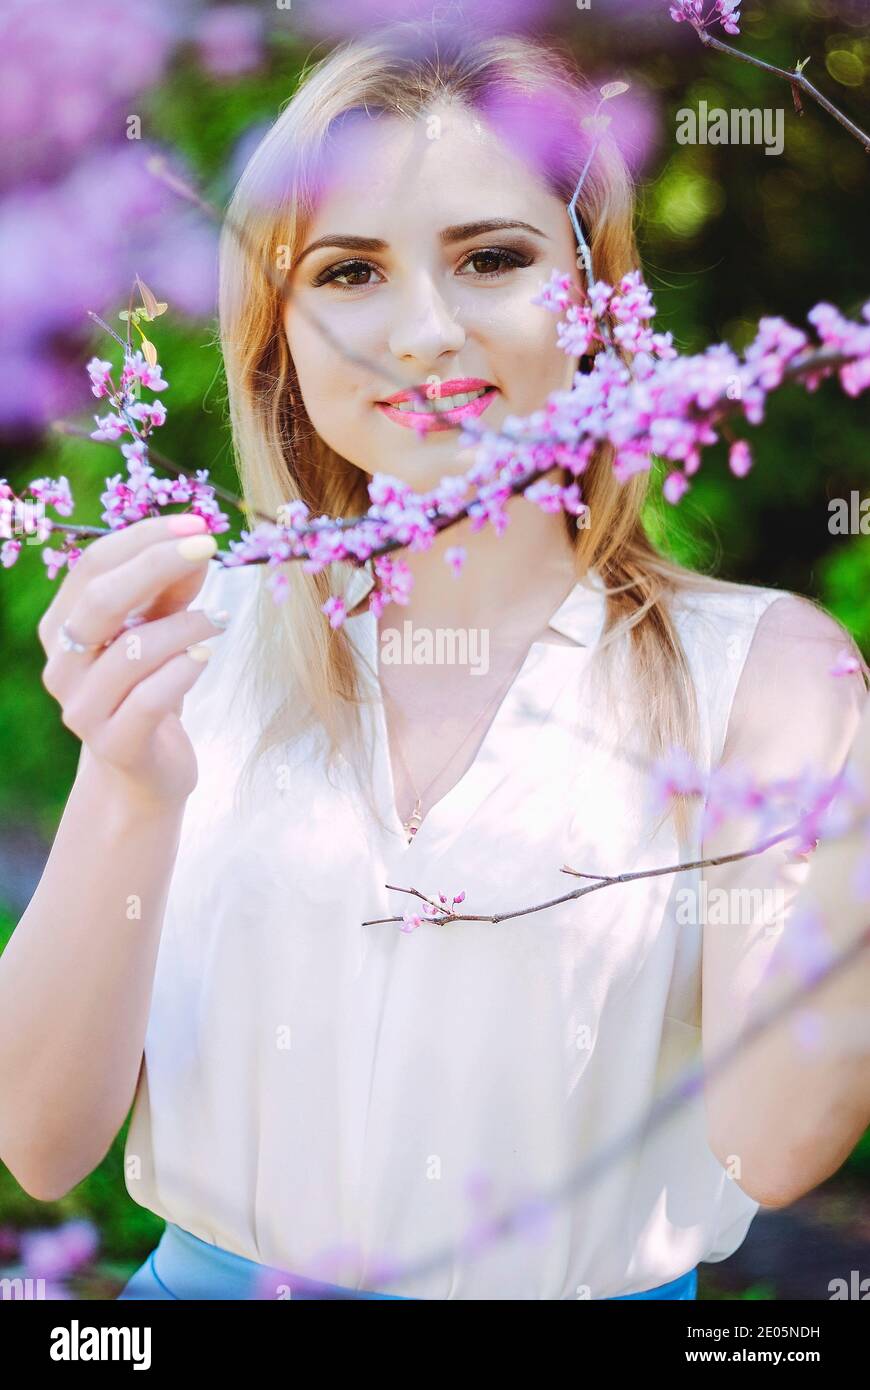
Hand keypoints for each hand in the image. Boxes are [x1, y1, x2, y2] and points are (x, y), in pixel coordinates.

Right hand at [37, 514, 229, 807]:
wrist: (146, 772)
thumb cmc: (150, 688)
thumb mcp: (160, 630)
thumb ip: (171, 590)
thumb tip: (197, 541)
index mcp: (62, 627)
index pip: (92, 566)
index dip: (143, 539)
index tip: (196, 525)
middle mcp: (62, 665)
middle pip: (101, 600)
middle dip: (157, 565)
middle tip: (207, 548)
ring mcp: (82, 709)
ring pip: (131, 651)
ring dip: (184, 625)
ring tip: (221, 619)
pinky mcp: (114, 745)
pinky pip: (149, 699)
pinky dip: (183, 671)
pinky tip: (205, 658)